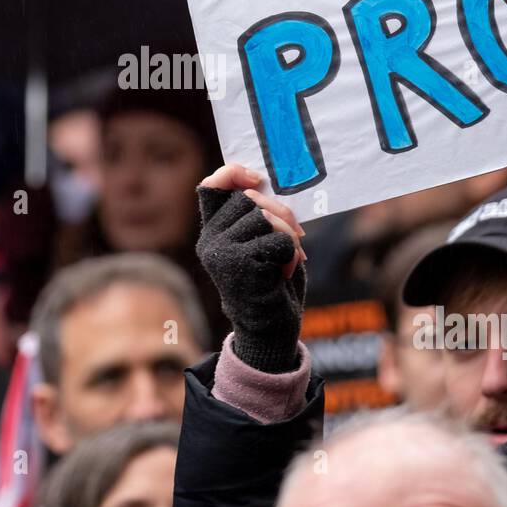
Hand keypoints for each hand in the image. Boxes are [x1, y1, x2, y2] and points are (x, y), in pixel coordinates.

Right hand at [195, 162, 308, 372]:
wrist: (269, 332)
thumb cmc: (272, 285)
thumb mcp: (263, 244)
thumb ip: (259, 217)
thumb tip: (267, 187)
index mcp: (214, 232)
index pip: (211, 188)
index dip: (232, 174)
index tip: (256, 179)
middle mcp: (209, 240)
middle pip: (249, 200)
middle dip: (281, 213)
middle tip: (297, 236)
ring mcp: (220, 252)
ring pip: (264, 218)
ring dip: (288, 236)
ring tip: (289, 258)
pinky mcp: (236, 264)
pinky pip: (276, 239)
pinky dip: (291, 255)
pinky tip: (285, 273)